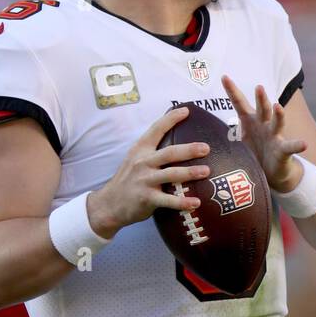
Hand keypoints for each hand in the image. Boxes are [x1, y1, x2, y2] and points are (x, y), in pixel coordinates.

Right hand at [86, 106, 210, 238]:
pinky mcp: (146, 198)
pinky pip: (168, 200)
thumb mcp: (134, 160)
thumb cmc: (127, 182)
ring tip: (207, 171)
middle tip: (206, 148)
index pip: (156, 129)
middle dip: (189, 149)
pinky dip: (183, 202)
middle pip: (169, 153)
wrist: (109, 205)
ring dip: (190, 172)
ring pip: (171, 174)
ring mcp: (145, 180)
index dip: (171, 119)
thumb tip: (177, 146)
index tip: (186, 111)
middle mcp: (143, 162)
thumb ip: (151, 153)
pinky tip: (196, 202)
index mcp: (140, 150)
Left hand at [222, 76, 307, 192]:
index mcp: (250, 121)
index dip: (233, 90)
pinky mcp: (284, 150)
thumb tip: (196, 135)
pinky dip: (297, 144)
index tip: (224, 76)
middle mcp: (263, 124)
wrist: (273, 172)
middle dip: (261, 98)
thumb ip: (222, 136)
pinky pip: (291, 147)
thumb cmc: (254, 154)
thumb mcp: (237, 143)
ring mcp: (275, 136)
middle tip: (259, 87)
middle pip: (262, 108)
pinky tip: (303, 143)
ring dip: (278, 114)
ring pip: (277, 122)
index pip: (240, 103)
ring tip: (278, 106)